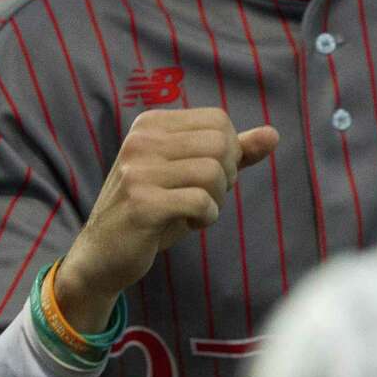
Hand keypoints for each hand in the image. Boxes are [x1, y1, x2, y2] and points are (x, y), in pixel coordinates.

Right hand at [55, 108, 278, 330]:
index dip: (228, 151)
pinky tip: (188, 224)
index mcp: (151, 124)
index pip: (218, 120)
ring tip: (195, 211)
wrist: (103, 255)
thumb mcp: (191, 175)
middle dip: (226, 176)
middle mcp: (141, 140)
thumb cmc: (153, 210)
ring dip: (216, 200)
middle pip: (220, 143)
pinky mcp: (141, 203)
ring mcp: (138, 170)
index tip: (209, 177)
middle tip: (205, 197)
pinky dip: (206, 217)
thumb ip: (232, 153)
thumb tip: (273, 134)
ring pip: (213, 172)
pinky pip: (201, 202)